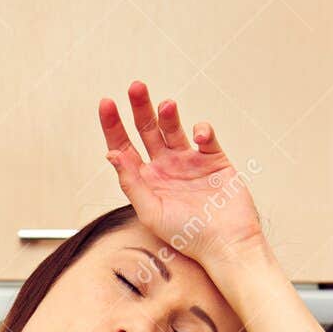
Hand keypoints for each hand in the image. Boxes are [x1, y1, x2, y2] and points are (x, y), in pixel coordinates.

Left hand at [100, 81, 264, 263]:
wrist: (226, 244)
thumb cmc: (187, 236)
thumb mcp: (151, 213)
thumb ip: (131, 183)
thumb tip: (112, 154)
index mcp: (147, 180)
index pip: (125, 147)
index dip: (114, 126)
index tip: (106, 104)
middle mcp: (166, 167)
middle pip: (147, 130)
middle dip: (140, 107)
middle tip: (135, 87)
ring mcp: (189, 162)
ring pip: (174, 128)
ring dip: (168, 114)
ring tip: (166, 106)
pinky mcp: (214, 159)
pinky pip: (205, 136)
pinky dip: (202, 130)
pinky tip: (199, 135)